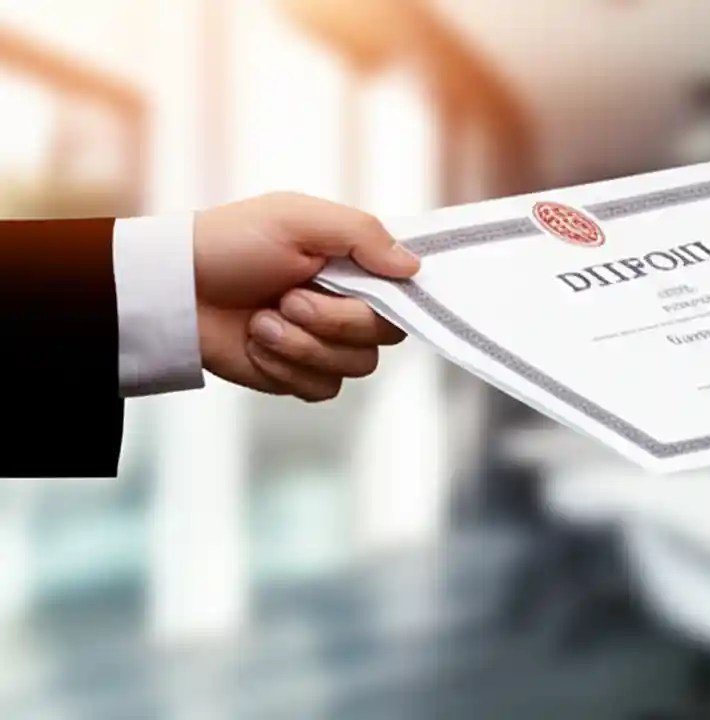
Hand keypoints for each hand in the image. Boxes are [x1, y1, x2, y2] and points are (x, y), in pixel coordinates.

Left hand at [193, 192, 419, 400]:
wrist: (173, 291)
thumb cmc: (230, 243)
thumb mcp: (297, 218)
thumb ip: (363, 234)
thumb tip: (413, 266)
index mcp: (354, 263)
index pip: (407, 291)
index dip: (394, 298)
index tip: (361, 291)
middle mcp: (349, 304)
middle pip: (384, 334)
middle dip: (332, 320)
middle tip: (288, 299)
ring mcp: (326, 342)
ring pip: (355, 366)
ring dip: (302, 346)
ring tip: (261, 322)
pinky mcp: (300, 375)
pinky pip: (323, 389)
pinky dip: (285, 369)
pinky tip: (256, 344)